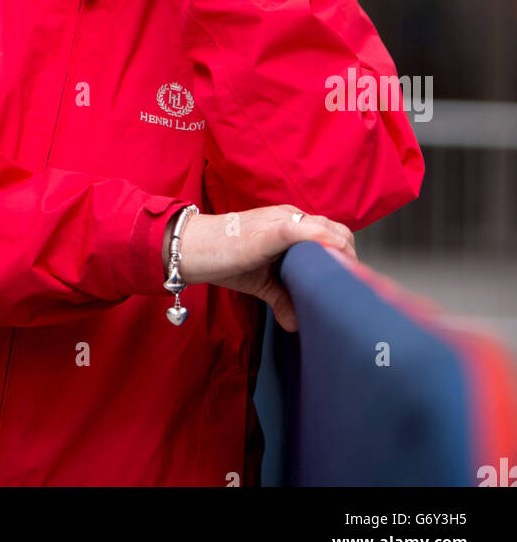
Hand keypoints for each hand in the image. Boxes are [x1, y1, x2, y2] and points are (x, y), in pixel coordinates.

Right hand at [165, 206, 356, 332]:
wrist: (191, 248)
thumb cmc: (222, 258)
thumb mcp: (260, 282)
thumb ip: (282, 298)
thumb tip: (299, 324)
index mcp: (289, 224)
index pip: (332, 234)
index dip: (345, 258)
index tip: (348, 284)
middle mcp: (290, 217)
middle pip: (337, 231)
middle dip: (350, 260)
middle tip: (348, 289)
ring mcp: (281, 221)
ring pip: (327, 229)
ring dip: (341, 256)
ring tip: (340, 285)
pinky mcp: (270, 231)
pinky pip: (303, 232)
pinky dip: (321, 245)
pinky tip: (328, 266)